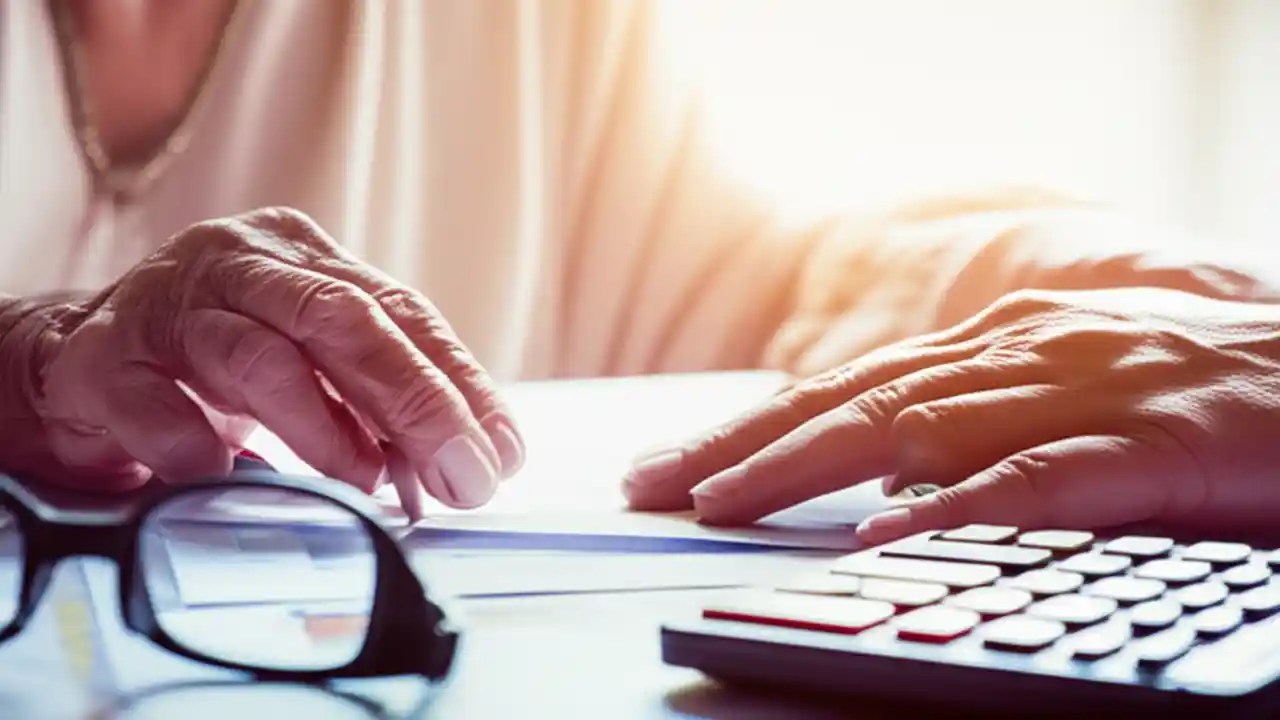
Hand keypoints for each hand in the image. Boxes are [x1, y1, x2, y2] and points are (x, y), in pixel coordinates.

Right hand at [0, 208, 522, 514]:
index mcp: (305, 257)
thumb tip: (464, 465)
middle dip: (414, 400)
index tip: (501, 450)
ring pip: (255, 355)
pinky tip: (229, 477)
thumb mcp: (309, 360)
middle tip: (460, 472)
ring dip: (321, 427)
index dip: (459, 383)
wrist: (82, 353)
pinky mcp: (104, 358)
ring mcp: (169, 305)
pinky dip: (198, 447)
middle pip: (341, 318)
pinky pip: (154, 404)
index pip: (402, 311)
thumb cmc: (217, 355)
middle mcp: (241, 264)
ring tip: (365, 480)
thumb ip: (380, 401)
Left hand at [623, 288, 1279, 541]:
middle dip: (743, 447)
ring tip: (724, 504)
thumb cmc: (1192, 394)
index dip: (749, 428)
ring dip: (810, 468)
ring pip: (916, 430)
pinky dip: (956, 504)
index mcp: (994, 344)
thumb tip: (878, 478)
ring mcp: (1080, 390)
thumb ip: (974, 425)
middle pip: (851, 402)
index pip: (843, 388)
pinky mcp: (1148, 442)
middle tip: (653, 488)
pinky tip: (885, 530)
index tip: (670, 470)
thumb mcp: (1063, 393)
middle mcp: (1018, 353)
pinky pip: (1036, 479)